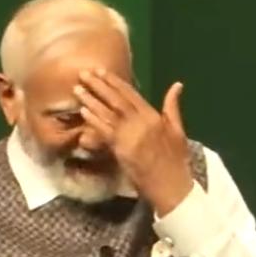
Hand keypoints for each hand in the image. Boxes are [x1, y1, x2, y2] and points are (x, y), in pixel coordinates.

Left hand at [75, 69, 193, 214]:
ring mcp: (129, 135)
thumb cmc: (175, 159)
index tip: (101, 71)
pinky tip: (83, 111)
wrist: (170, 184)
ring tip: (77, 89)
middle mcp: (140, 122)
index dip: (115, 82)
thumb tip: (177, 84)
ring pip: (107, 113)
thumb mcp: (178, 129)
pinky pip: (103, 131)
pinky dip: (93, 120)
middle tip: (84, 73)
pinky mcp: (120, 148)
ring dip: (91, 100)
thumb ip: (173, 106)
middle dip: (99, 86)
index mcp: (153, 116)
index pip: (131, 94)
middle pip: (116, 100)